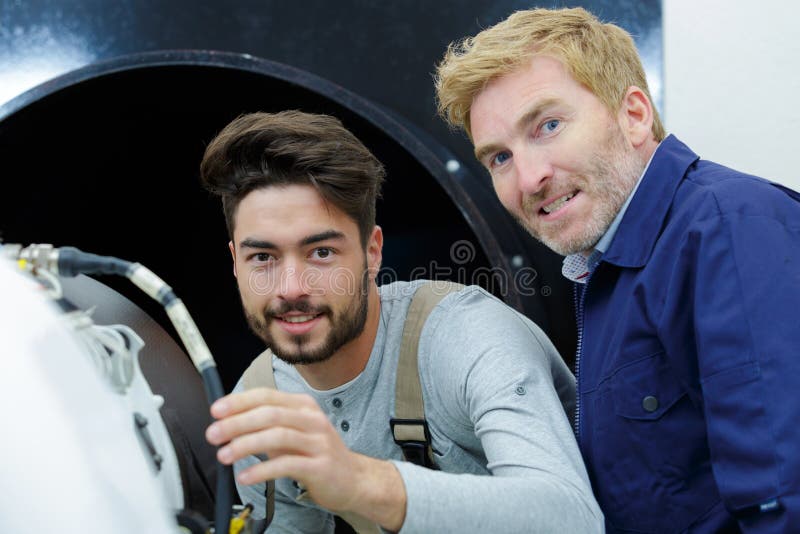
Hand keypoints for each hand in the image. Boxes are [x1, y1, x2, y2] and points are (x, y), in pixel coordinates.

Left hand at [205, 388, 405, 529]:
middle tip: (214, 434)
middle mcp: (312, 419)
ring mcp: (318, 442)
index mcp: (303, 406)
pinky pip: (286, 464)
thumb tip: (229, 424)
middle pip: (270, 414)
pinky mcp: (320, 465)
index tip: (216, 410)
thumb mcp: (293, 434)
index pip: (267, 396)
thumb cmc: (318, 455)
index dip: (239, 402)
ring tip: (224, 455)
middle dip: (236, 423)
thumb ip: (267, 427)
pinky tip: (245, 476)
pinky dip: (261, 470)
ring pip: (277, 436)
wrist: (354, 478)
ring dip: (245, 445)